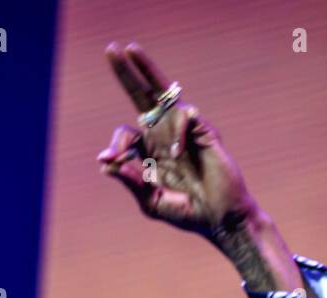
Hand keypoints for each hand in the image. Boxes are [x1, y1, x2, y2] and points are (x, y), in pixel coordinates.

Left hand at [97, 42, 256, 238]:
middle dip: (127, 73)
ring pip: (165, 96)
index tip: (109, 160)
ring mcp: (184, 131)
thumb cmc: (188, 212)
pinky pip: (185, 115)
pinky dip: (177, 132)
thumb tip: (106, 164)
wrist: (220, 219)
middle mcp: (164, 136)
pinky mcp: (204, 130)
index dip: (115, 146)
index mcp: (149, 153)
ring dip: (152, 89)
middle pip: (142, 97)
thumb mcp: (152, 202)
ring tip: (148, 93)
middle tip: (113, 50)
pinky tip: (179, 154)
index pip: (125, 135)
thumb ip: (131, 183)